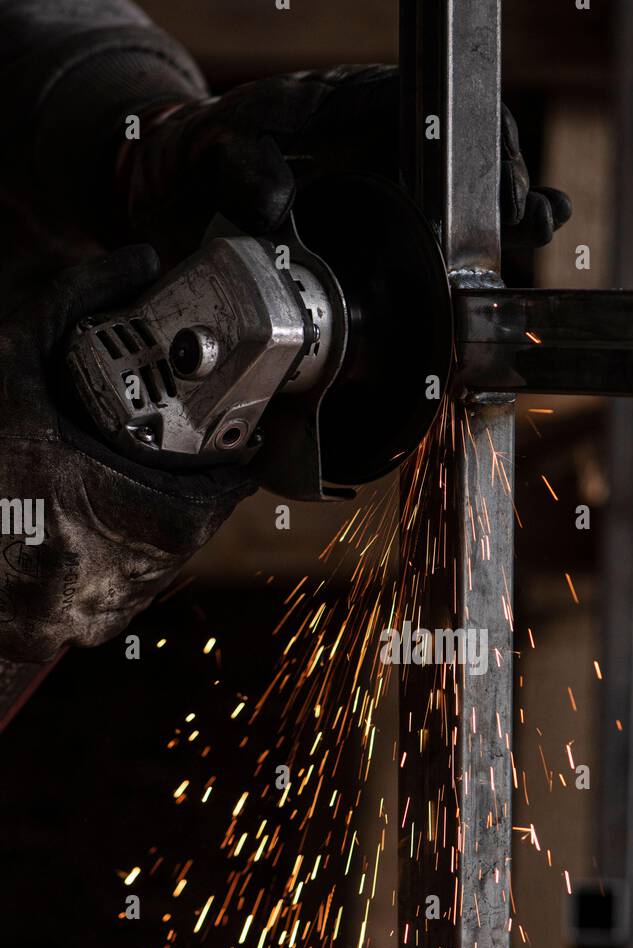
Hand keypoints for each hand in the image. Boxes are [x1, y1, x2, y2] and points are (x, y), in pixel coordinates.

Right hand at [0, 246, 253, 663]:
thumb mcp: (7, 365)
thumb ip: (71, 305)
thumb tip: (137, 262)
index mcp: (107, 511)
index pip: (218, 496)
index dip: (232, 465)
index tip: (239, 440)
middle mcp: (112, 575)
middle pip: (195, 529)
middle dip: (196, 490)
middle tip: (192, 453)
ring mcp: (99, 610)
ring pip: (166, 562)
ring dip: (164, 524)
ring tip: (145, 483)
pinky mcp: (82, 629)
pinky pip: (130, 588)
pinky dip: (125, 556)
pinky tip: (98, 525)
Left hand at [118, 67, 570, 259]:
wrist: (186, 185)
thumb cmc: (205, 157)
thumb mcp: (212, 153)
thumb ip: (238, 169)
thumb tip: (275, 204)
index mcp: (354, 108)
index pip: (439, 111)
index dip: (481, 144)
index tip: (498, 186)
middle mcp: (387, 143)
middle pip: (472, 151)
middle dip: (507, 183)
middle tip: (521, 223)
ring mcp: (393, 185)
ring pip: (469, 192)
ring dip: (508, 213)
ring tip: (536, 231)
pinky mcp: (391, 226)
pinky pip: (449, 228)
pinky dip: (487, 238)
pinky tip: (523, 247)